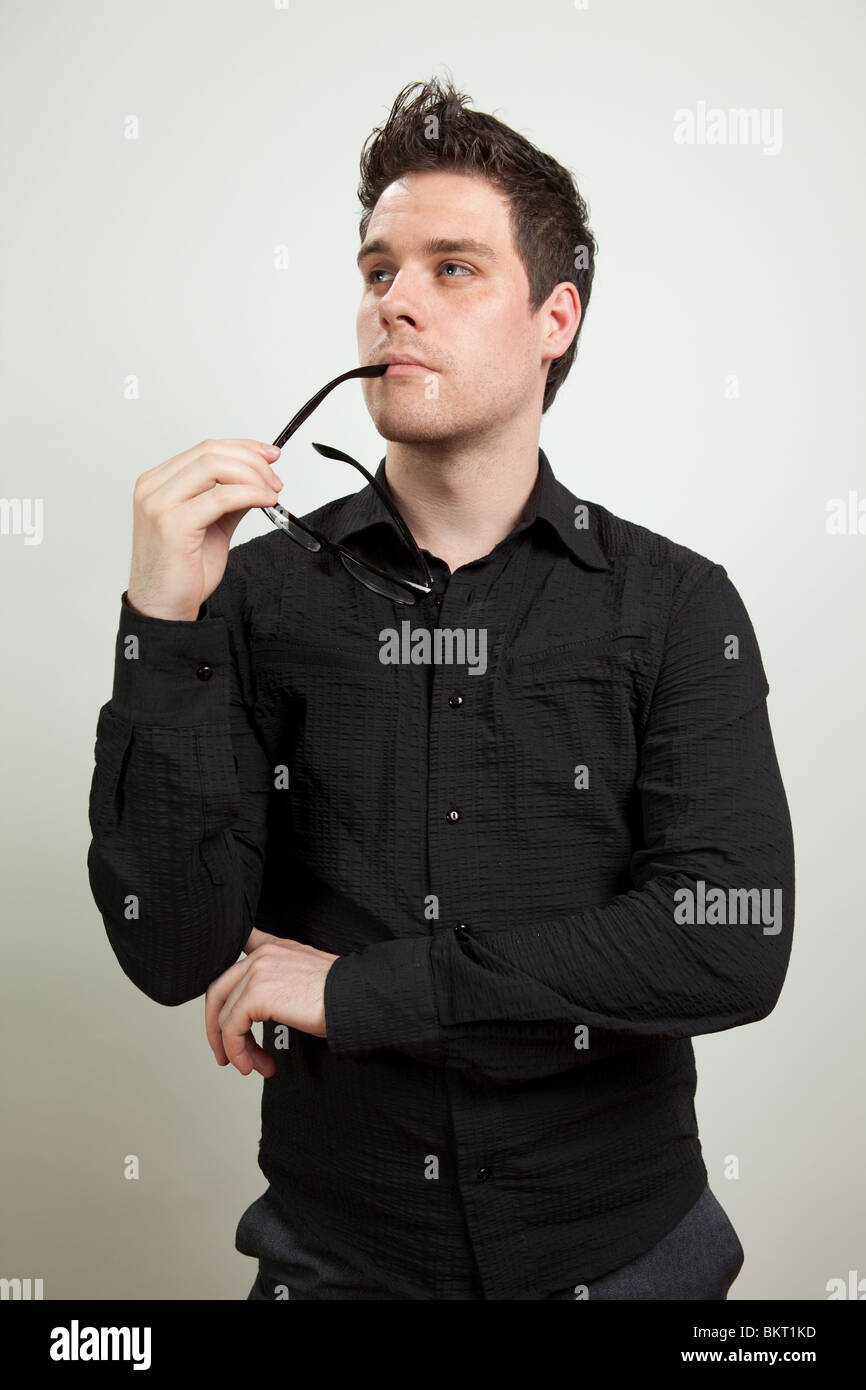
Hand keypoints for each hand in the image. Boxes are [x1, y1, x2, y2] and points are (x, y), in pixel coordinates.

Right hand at [126, 438, 283, 620]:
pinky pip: (219, 497)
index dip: (243, 448)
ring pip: (213, 466)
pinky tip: (264, 501)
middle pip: (210, 451)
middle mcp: (153, 488)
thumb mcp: (212, 525)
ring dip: (252, 475)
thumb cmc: (182, 572)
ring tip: (271, 492)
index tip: (269, 456)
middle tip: (275, 479)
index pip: (205, 449)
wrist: (164, 608)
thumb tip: (257, 481)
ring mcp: (159, 504)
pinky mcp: (172, 524)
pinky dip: (249, 494)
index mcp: (158, 483)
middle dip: (252, 461)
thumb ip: (229, 500)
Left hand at [205, 928, 339, 1077]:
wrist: (355, 998)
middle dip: (218, 1028)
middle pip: (218, 991)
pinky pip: (232, 1028)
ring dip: (233, 1048)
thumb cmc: (340, 995)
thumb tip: (268, 1005)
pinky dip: (237, 1051)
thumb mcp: (306, 977)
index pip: (240, 946)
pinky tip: (251, 1064)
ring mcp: (257, 972)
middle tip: (228, 1053)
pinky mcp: (257, 994)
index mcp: (275, 947)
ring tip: (250, 1066)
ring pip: (223, 1015)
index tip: (221, 993)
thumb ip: (282, 980)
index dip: (226, 968)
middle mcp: (262, 955)